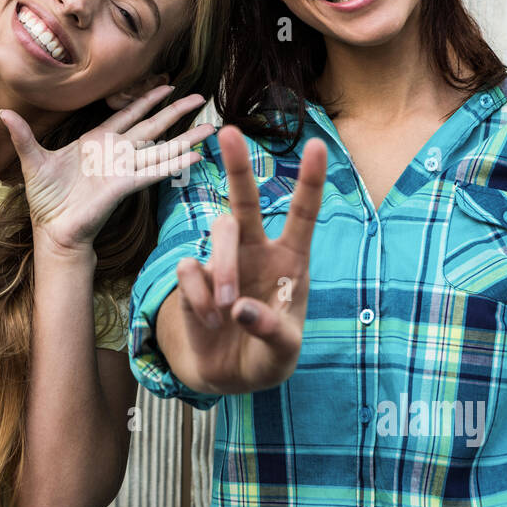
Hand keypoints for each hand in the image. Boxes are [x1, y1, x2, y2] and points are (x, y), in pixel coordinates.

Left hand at [0, 85, 215, 256]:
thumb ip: (23, 135)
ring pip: (161, 148)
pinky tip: (194, 158)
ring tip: (210, 128)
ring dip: (186, 138)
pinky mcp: (124, 186)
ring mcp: (123, 169)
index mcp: (98, 141)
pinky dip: (174, 165)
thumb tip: (3, 112)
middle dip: (177, 112)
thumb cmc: (45, 198)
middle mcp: (116, 153)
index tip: (168, 86)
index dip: (148, 99)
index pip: (129, 114)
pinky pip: (153, 172)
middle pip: (154, 127)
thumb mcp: (32, 160)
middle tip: (200, 98)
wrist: (51, 228)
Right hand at [173, 125, 326, 391]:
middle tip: (227, 131)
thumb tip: (240, 308)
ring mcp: (222, 261)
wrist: (230, 374)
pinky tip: (210, 322)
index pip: (303, 214)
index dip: (310, 181)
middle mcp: (255, 250)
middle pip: (244, 199)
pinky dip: (200, 300)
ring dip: (223, 269)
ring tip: (225, 311)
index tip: (316, 146)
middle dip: (237, 165)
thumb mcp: (283, 352)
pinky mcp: (193, 277)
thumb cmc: (267, 355)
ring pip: (219, 233)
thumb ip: (270, 330)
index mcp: (290, 260)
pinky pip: (190, 271)